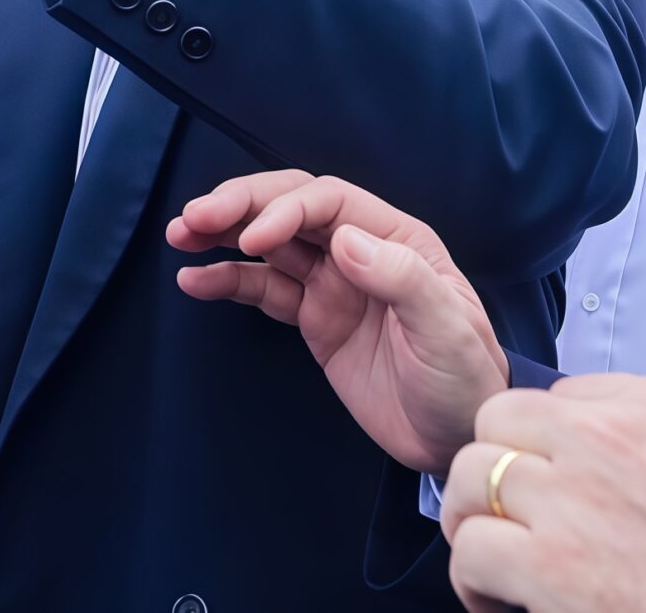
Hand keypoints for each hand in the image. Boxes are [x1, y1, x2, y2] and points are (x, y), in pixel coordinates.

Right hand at [169, 171, 505, 473]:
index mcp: (396, 240)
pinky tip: (194, 280)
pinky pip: (263, 289)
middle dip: (240, 206)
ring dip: (222, 234)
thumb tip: (344, 240)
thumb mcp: (448, 333)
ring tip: (180, 235)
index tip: (252, 239)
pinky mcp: (313, 318)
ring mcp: (332, 284)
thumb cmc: (465, 383)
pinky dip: (226, 281)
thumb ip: (403, 281)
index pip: (329, 203)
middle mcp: (359, 251)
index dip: (284, 211)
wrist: (456, 441)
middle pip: (289, 208)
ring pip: (268, 244)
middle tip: (192, 218)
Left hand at [440, 375, 645, 612]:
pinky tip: (500, 600)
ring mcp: (574, 495)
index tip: (549, 482)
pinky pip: (470, 548)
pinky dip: (473, 580)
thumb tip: (587, 443)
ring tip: (494, 556)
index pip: (558, 397)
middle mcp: (607, 435)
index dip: (543, 446)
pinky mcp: (552, 562)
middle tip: (501, 514)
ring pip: (468, 477)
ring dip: (474, 519)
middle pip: (496, 422)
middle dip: (492, 468)